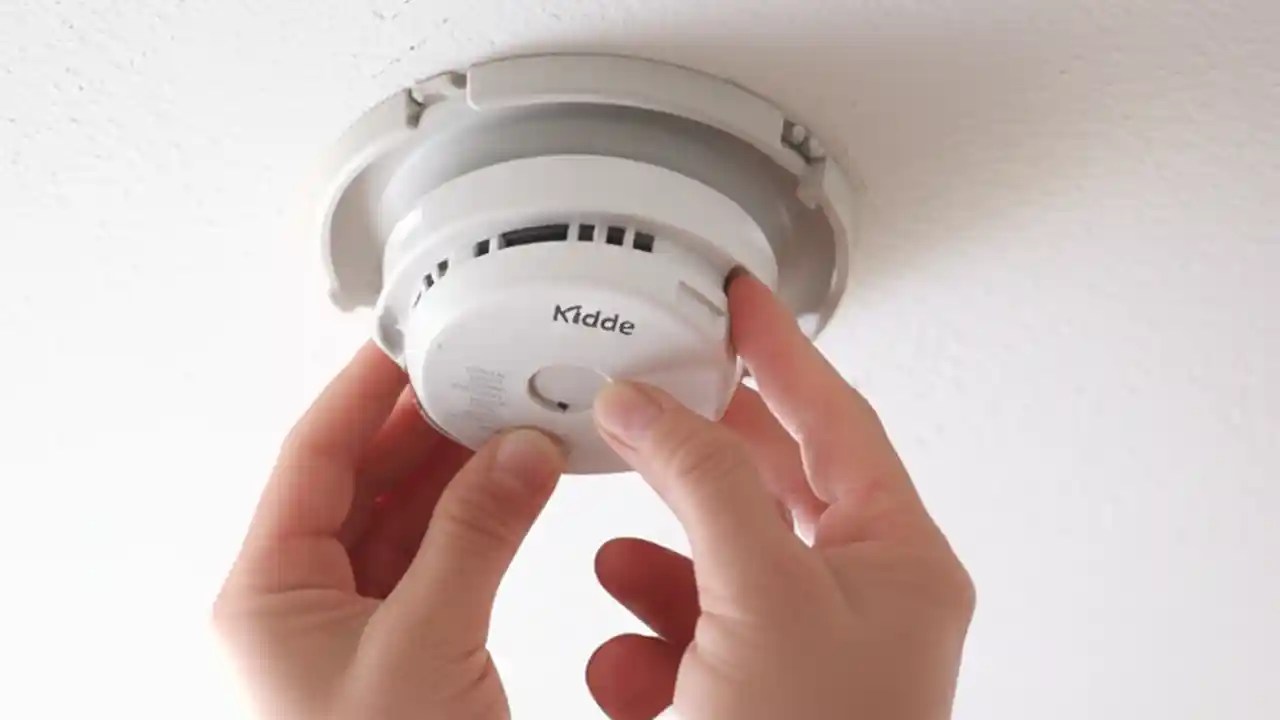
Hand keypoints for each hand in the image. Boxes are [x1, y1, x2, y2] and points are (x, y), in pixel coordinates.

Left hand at [213, 345, 564, 719]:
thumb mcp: (423, 645)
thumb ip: (475, 539)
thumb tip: (518, 452)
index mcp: (267, 596)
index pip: (312, 460)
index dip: (360, 392)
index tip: (405, 342)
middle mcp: (301, 603)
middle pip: (359, 480)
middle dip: (420, 426)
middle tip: (473, 374)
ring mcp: (354, 624)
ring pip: (402, 518)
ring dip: (454, 471)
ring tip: (503, 420)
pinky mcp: (404, 644)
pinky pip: (435, 557)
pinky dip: (474, 520)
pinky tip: (508, 485)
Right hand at [585, 274, 975, 719]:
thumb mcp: (758, 596)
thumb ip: (703, 481)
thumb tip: (648, 404)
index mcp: (896, 563)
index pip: (839, 419)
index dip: (783, 351)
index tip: (741, 300)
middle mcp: (861, 604)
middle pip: (773, 490)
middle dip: (702, 459)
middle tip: (657, 403)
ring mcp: (806, 658)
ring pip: (720, 570)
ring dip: (660, 567)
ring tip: (616, 558)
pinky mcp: (753, 705)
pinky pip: (692, 644)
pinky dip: (649, 645)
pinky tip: (628, 666)